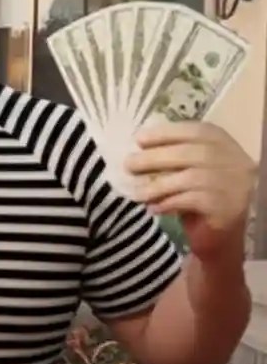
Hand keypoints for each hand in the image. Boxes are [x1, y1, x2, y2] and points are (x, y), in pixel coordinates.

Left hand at [126, 121, 256, 259]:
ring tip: (138, 192)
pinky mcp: (227, 208)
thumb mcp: (188, 168)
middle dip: (155, 158)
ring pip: (191, 178)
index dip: (166, 133)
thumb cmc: (199, 193)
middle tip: (129, 165)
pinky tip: (154, 208)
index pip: (197, 131)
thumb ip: (172, 155)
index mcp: (224, 144)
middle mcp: (233, 161)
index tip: (139, 139)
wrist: (222, 232)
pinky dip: (169, 203)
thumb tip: (137, 150)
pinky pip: (193, 201)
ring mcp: (234, 184)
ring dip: (159, 185)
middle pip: (192, 153)